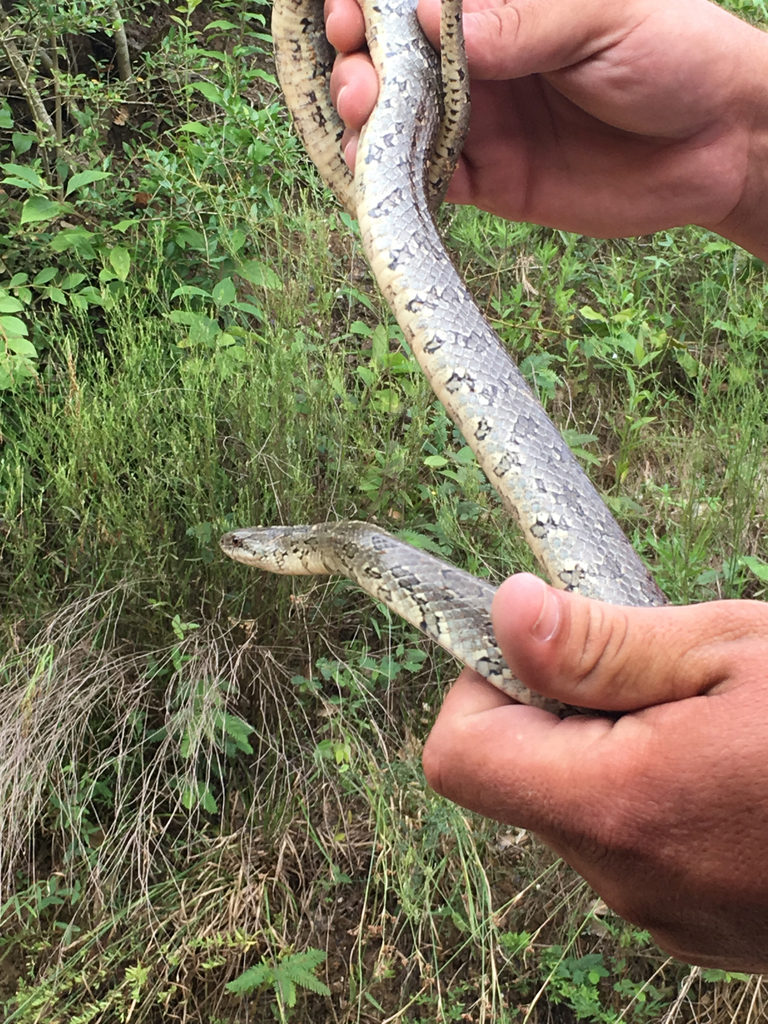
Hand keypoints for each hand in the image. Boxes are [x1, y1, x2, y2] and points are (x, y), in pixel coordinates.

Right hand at [326, 0, 767, 257]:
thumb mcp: (601, 16)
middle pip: (393, 63)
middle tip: (356, 74)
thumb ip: (521, 23)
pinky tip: (375, 169)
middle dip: (357, 63)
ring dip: (365, 120)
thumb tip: (430, 24)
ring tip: (359, 113)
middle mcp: (480, 65)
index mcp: (502, 11)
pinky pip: (431, 180)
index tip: (349, 14)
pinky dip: (396, 177)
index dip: (371, 8)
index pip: (417, 6)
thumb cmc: (672, 52)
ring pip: (399, 122)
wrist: (717, 144)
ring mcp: (482, 124)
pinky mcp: (492, 181)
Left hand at [422, 573, 767, 970]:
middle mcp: (628, 882)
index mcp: (621, 809)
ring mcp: (667, 918)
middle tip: (654, 673)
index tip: (539, 648)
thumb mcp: (732, 651)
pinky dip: (653, 795)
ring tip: (708, 721)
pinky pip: (634, 847)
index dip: (482, 684)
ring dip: (613, 751)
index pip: (459, 757)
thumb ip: (601, 645)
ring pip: (579, 811)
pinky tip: (730, 769)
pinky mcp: (703, 929)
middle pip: (520, 778)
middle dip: (561, 711)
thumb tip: (502, 615)